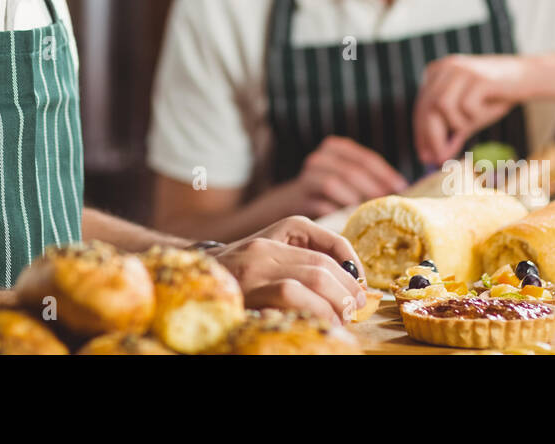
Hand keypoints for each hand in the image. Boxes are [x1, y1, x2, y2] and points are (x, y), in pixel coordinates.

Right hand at [211, 216, 370, 324]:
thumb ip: (307, 256)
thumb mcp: (276, 250)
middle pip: (321, 268)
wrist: (193, 275)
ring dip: (331, 306)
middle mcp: (265, 248)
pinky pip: (287, 302)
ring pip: (306, 285)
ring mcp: (252, 272)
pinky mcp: (244, 295)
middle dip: (346, 293)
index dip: (353, 269)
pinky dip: (309, 314)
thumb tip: (352, 281)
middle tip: (354, 310)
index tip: (361, 288)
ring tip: (338, 320)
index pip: (330, 244)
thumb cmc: (243, 268)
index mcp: (281, 230)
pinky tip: (316, 323)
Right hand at [273, 135, 408, 218]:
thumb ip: (368, 179)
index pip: (364, 158)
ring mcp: (306, 178)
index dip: (384, 173)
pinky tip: (349, 222)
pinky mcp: (299, 199)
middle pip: (351, 170)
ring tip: (369, 213)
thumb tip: (402, 190)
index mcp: (334, 148)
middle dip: (372, 188)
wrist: (287, 204)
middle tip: (388, 204)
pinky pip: (321, 205)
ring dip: (354, 199)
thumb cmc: (326, 194)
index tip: (401, 188)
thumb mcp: (346, 178)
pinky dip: (337, 213)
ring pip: (332, 183)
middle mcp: (319, 159)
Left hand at [413, 54, 532, 166]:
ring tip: (475, 122)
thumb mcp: (469, 116)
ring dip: (458, 124)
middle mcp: (446, 67)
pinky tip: (490, 108)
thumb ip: (451, 133)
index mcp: (437, 72)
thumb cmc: (495, 97)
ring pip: (443, 107)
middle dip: (432, 137)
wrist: (528, 77)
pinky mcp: (478, 76)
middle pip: (428, 108)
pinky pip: (467, 106)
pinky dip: (477, 115)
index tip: (424, 156)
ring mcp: (462, 70)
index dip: (420, 133)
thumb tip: (436, 158)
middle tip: (438, 159)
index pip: (421, 107)